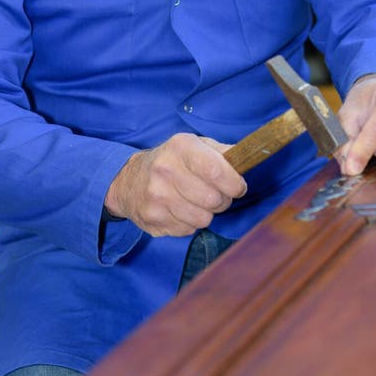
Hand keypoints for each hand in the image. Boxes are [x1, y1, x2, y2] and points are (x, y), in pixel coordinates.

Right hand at [104, 133, 246, 236]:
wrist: (128, 180)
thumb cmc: (172, 161)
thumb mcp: (195, 146)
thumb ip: (223, 152)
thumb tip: (247, 159)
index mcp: (180, 147)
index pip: (216, 170)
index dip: (234, 183)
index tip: (238, 187)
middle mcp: (165, 169)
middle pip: (213, 199)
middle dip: (222, 200)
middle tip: (216, 194)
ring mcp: (157, 196)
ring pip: (203, 218)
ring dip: (207, 213)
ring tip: (197, 201)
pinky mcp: (152, 218)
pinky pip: (188, 230)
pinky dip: (190, 223)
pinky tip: (180, 209)